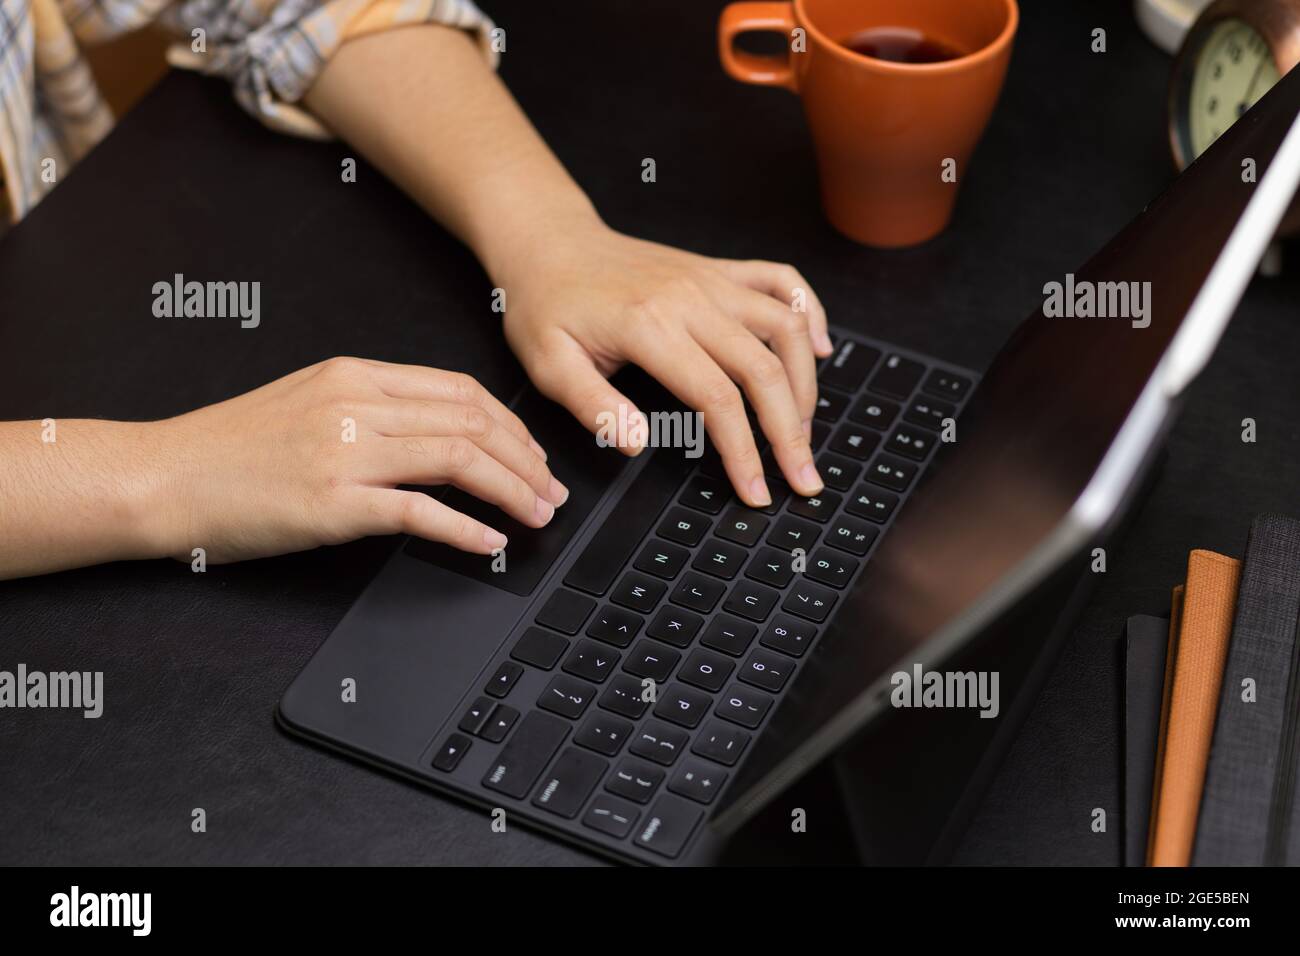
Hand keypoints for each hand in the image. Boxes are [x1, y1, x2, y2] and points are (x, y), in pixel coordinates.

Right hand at [150, 358, 566, 561]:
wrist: (163, 477)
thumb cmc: (230, 449)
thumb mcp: (307, 403)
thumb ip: (371, 410)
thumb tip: (439, 435)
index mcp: (354, 376)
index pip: (460, 390)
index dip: (511, 425)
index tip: (534, 454)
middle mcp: (356, 405)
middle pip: (472, 421)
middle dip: (527, 459)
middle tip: (552, 491)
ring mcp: (345, 451)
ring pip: (458, 458)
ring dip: (511, 490)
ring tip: (537, 516)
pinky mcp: (333, 503)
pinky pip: (420, 513)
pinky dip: (467, 530)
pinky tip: (491, 545)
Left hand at [498, 221, 832, 507]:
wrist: (549, 243)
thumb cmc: (546, 305)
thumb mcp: (548, 363)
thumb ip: (593, 405)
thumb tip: (639, 444)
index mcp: (650, 327)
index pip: (717, 398)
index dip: (743, 451)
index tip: (756, 491)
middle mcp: (691, 298)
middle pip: (764, 368)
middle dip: (790, 431)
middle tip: (803, 478)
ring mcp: (710, 280)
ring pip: (784, 326)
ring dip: (806, 381)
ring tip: (803, 429)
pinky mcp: (718, 270)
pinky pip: (781, 281)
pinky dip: (810, 312)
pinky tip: (820, 349)